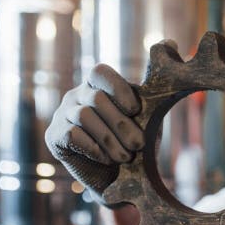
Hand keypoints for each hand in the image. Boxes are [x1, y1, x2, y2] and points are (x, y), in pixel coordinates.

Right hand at [45, 62, 142, 201]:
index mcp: (98, 88)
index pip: (100, 72)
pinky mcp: (53, 137)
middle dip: (122, 125)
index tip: (135, 110)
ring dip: (110, 140)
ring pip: (84, 116)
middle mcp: (77, 96)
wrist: (119, 182)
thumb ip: (155, 89)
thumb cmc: (135, 145)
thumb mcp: (149, 118)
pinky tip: (107, 160)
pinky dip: (94, 148)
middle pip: (96, 99)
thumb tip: (171, 43)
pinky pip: (71, 134)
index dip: (117, 88)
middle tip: (139, 145)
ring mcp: (62, 115)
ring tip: (126, 157)